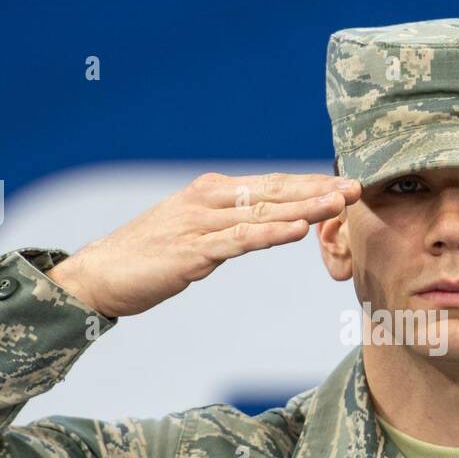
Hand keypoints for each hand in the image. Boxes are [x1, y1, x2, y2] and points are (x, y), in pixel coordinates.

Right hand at [46, 171, 361, 317]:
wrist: (100, 274)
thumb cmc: (149, 255)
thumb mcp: (195, 232)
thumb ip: (229, 225)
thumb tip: (265, 224)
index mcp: (212, 191)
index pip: (270, 184)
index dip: (309, 183)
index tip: (345, 183)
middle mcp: (209, 199)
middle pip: (274, 191)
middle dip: (318, 189)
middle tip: (358, 187)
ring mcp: (201, 223)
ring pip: (263, 212)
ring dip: (305, 207)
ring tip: (339, 203)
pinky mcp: (193, 251)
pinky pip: (239, 240)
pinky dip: (271, 233)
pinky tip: (297, 229)